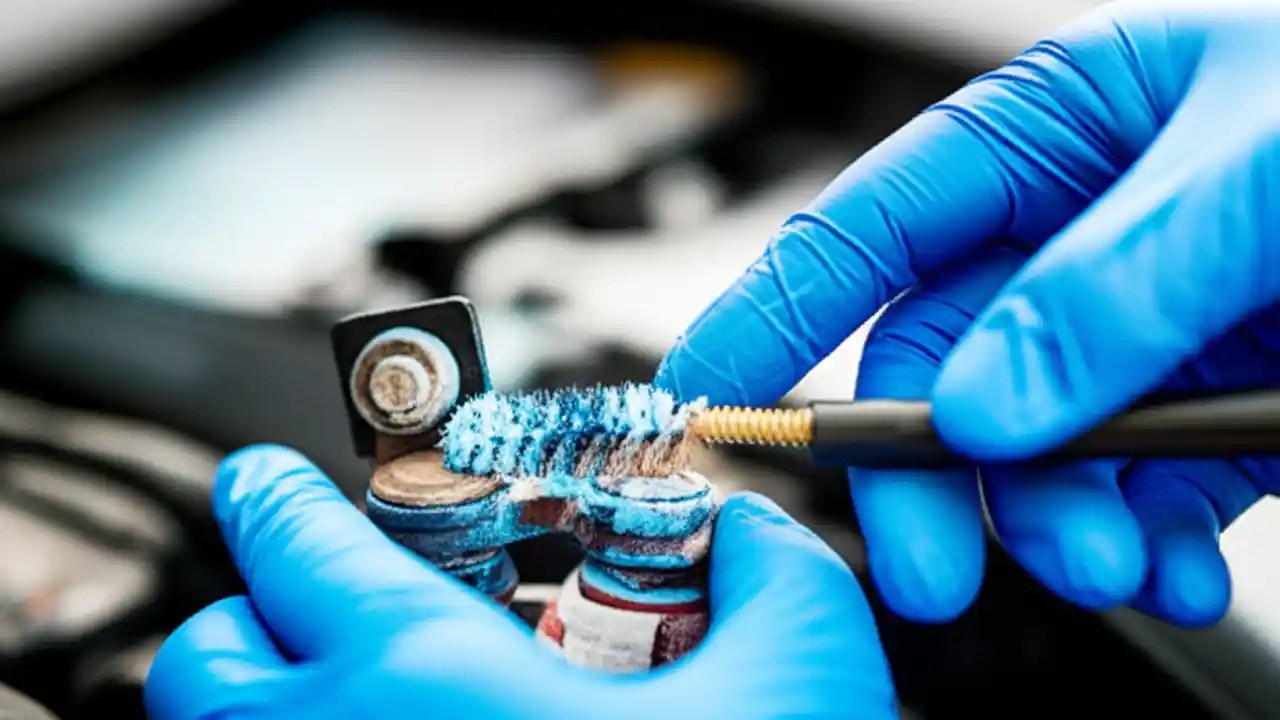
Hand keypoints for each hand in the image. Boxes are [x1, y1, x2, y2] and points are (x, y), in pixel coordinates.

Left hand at [144, 445, 895, 718]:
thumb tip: (747, 538)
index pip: (289, 544)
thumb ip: (777, 581)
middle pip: (209, 657)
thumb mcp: (799, 695)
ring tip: (381, 700)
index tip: (266, 479)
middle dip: (258, 612)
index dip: (273, 492)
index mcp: (424, 687)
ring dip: (282, 703)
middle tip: (335, 604)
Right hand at [657, 0, 1279, 626]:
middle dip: (930, 472)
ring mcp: (1134, 326)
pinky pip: (1131, 486)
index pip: (867, 227)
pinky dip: (1140, 540)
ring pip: (1029, 445)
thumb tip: (990, 404)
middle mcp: (1077, 231)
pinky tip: (1171, 558)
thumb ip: (1117, 285)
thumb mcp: (1266, 166)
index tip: (711, 401)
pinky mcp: (1206, 402)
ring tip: (1113, 558)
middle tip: (936, 563)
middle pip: (939, 363)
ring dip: (1053, 520)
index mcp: (1056, 129)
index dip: (773, 317)